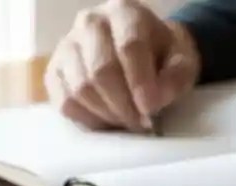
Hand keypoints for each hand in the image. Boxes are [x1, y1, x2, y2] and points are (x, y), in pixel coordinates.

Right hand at [44, 0, 200, 131]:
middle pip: (100, 70)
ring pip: (80, 89)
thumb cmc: (160, 56)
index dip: (140, 82)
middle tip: (139, 123)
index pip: (129, 46)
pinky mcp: (53, 73)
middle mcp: (89, 23)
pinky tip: (106, 122)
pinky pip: (65, 103)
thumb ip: (176, 78)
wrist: (137, 52)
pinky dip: (87, 120)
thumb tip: (154, 101)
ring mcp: (66, 47)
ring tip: (126, 123)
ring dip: (106, 114)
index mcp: (124, 12)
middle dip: (122, 104)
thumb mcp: (181, 61)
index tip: (151, 109)